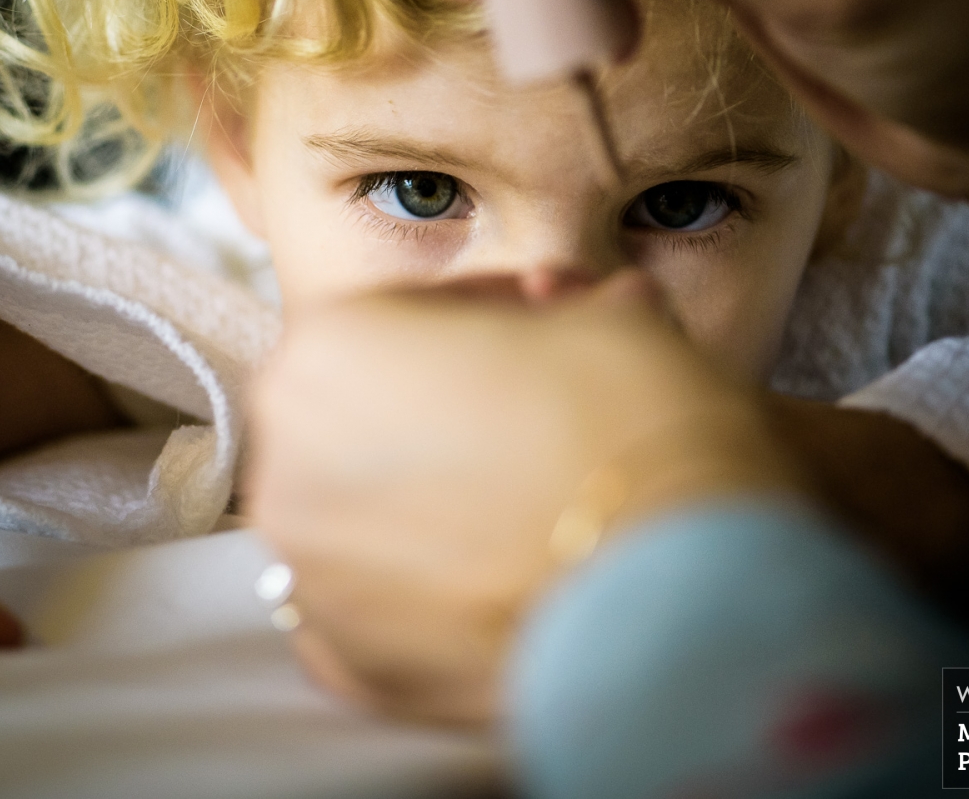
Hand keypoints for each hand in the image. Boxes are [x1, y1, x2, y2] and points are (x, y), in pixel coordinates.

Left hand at [247, 272, 803, 722]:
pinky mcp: (347, 662)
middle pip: (366, 416)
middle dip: (441, 408)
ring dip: (427, 501)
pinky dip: (423, 596)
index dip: (486, 314)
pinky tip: (492, 582)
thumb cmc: (633, 430)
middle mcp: (285, 459)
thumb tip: (594, 308)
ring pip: (362, 516)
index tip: (544, 329)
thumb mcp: (608, 320)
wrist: (683, 587)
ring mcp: (309, 571)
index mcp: (326, 349)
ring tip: (521, 504)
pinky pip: (376, 610)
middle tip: (531, 417)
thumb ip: (569, 306)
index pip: (401, 313)